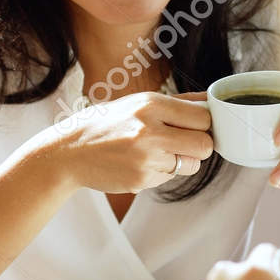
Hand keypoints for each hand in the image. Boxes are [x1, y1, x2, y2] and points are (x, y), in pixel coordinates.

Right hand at [45, 91, 213, 192]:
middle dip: (200, 145)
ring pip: (192, 164)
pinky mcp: (141, 179)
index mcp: (150, 104)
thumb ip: (177, 103)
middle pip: (205, 144)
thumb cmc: (105, 123)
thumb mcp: (137, 102)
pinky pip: (171, 177)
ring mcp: (145, 157)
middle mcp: (149, 130)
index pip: (204, 117)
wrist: (69, 152)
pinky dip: (162, 171)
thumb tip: (211, 101)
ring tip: (159, 152)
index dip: (205, 123)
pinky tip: (140, 162)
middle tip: (185, 142)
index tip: (197, 126)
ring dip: (184, 160)